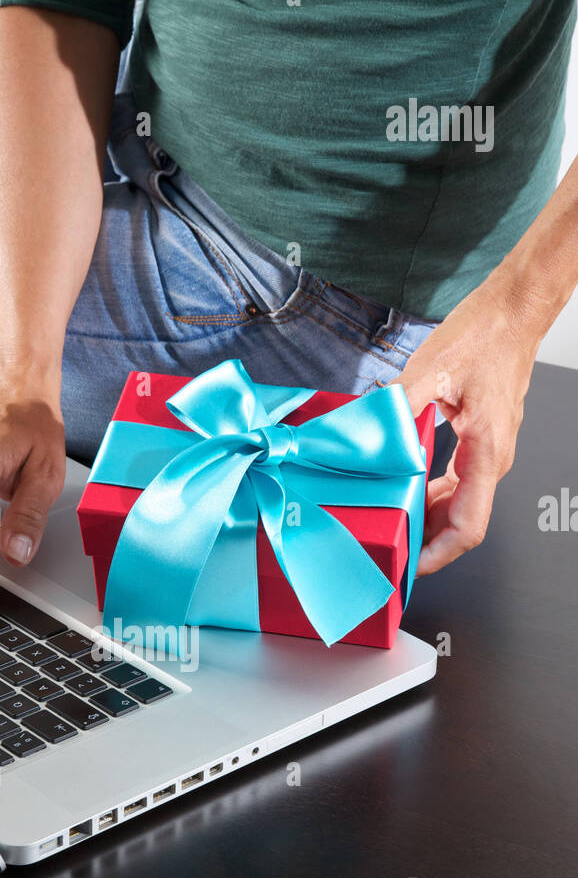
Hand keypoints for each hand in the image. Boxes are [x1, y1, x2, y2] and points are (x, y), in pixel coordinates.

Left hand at [398, 278, 536, 574]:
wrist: (514, 309)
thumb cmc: (486, 334)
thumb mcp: (431, 370)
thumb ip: (397, 407)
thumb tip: (364, 432)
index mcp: (487, 454)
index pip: (467, 527)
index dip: (436, 555)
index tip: (408, 568)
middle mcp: (492, 459)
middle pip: (459, 523)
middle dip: (423, 542)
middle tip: (386, 549)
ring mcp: (488, 451)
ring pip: (456, 503)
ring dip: (423, 517)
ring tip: (388, 521)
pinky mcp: (479, 439)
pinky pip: (455, 480)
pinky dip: (428, 491)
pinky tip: (402, 485)